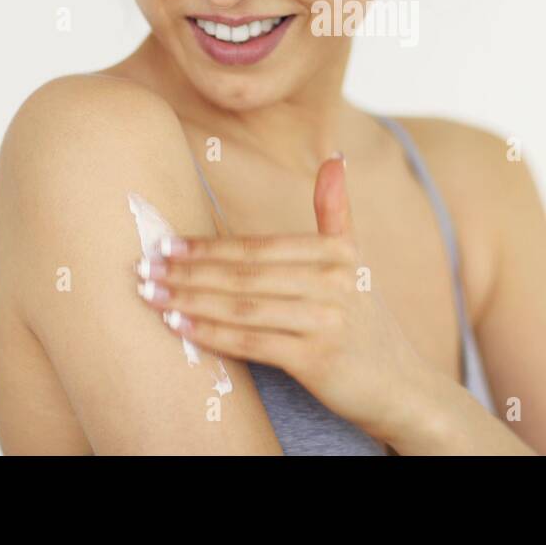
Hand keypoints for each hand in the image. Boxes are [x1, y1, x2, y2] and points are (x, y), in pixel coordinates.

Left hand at [132, 154, 433, 440]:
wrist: (402, 386)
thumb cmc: (366, 322)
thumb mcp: (355, 262)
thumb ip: (336, 212)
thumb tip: (334, 157)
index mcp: (337, 253)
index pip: (259, 247)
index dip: (210, 246)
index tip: (166, 244)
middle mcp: (333, 282)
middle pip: (245, 274)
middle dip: (189, 270)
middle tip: (144, 267)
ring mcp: (325, 321)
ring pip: (243, 306)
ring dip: (189, 299)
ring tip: (150, 294)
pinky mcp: (317, 360)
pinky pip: (252, 342)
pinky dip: (211, 333)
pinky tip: (180, 325)